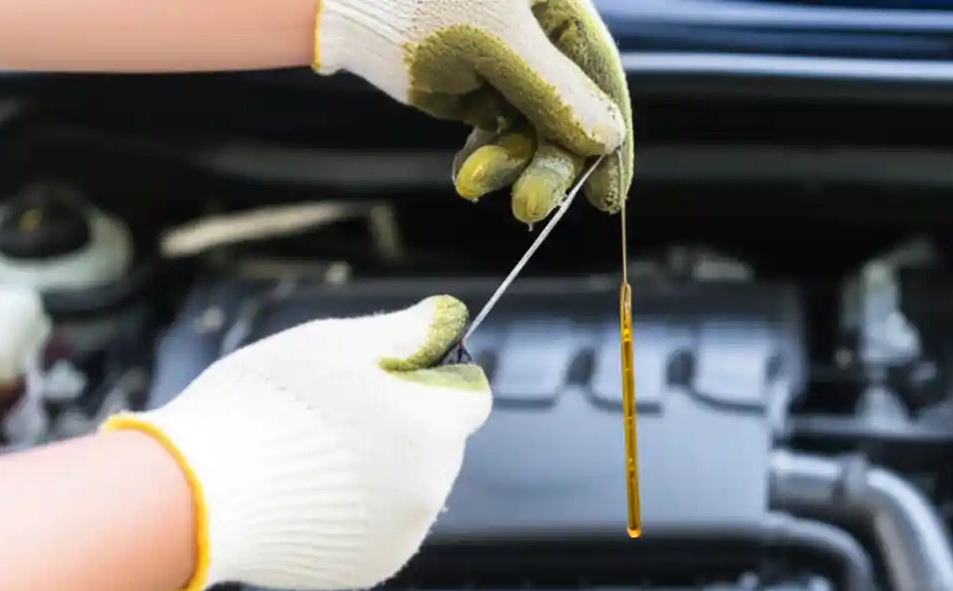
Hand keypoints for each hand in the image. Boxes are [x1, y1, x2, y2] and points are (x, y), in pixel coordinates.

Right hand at [102, 296, 490, 590]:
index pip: (471, 397)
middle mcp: (429, 488)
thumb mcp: (334, 344)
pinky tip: (307, 492)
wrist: (197, 496)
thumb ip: (404, 332)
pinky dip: (356, 509)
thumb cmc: (262, 408)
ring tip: (312, 455)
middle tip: (339, 415)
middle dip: (405, 425)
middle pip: (440, 443)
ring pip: (410, 485)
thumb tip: (444, 320)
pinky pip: (381, 525)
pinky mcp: (372, 566)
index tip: (398, 375)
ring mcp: (402, 533)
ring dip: (380, 468)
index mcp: (430, 428)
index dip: (437, 379)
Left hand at [314, 0, 633, 224]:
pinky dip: (484, 161)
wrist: (342, 2)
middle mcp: (542, 38)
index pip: (601, 78)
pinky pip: (497, 136)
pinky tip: (465, 175)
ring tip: (471, 182)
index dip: (610, 141)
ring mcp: (510, 66)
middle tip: (527, 208)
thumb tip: (608, 137)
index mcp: (560, 7)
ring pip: (531, 133)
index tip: (609, 197)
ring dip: (507, 166)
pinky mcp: (477, 89)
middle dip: (545, 165)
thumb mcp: (492, 41)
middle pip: (567, 116)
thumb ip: (552, 91)